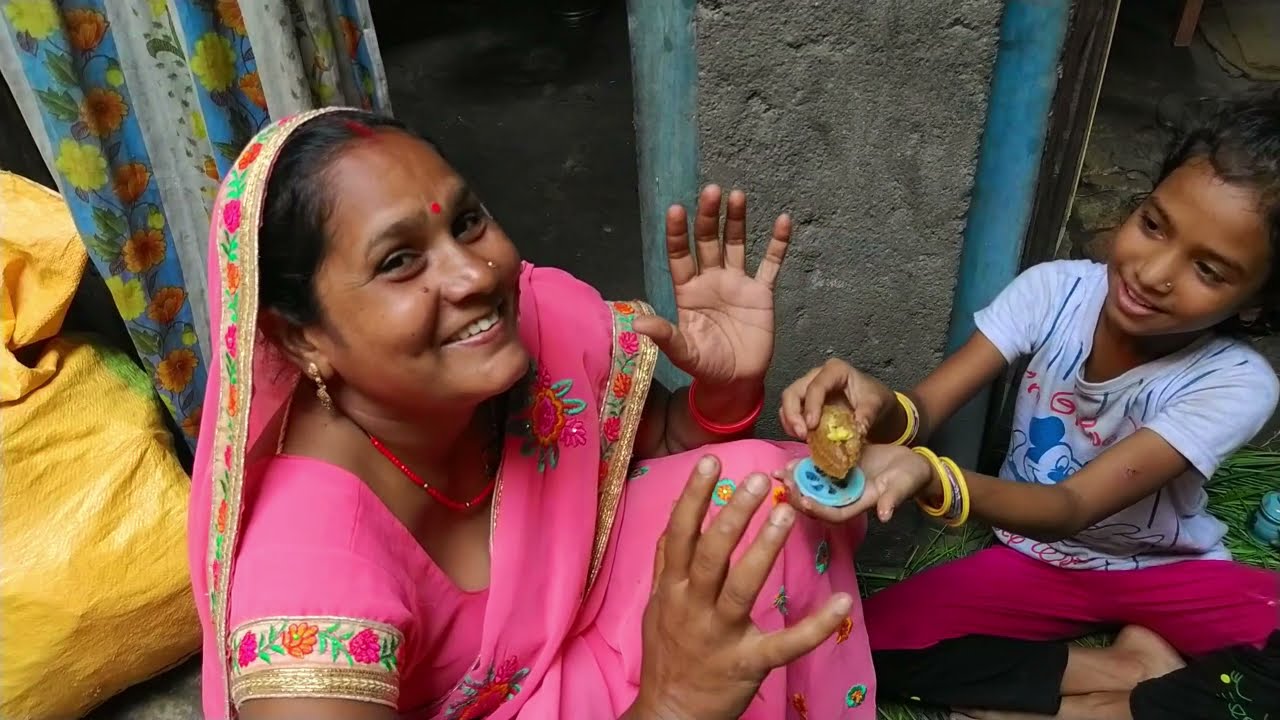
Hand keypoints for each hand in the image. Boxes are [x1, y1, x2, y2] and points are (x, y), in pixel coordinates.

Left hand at [632, 185, 790, 386]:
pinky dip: (778, 244)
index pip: (680, 256)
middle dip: (709, 217)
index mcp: (688, 291)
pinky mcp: (762, 293)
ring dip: (737, 221)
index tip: (676, 210)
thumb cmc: (706, 366)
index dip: (677, 234)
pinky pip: (771, 264)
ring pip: (736, 245)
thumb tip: (638, 325)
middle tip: (712, 190)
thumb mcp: (684, 353)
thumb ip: (665, 336)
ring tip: (736, 195)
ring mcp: (737, 284)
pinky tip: (783, 221)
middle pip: (708, 242)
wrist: (737, 381)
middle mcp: (711, 280)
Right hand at [632, 455, 850, 719]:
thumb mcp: (656, 607)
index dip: (694, 497)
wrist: (671, 714)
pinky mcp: (748, 663)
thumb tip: (674, 525)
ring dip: (764, 548)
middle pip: (711, 553)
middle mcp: (691, 607)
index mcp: (670, 590)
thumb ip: (665, 567)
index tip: (711, 462)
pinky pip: (785, 643)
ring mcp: (720, 636)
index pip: (679, 534)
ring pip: (741, 586)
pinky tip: (840, 604)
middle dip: (734, 513)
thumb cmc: (668, 656)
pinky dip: (814, 625)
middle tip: (760, 479)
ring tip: (785, 513)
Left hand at [774, 444, 933, 524]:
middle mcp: (845, 496)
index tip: (804, 501)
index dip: (819, 510)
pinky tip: (789, 462)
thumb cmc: (910, 478)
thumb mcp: (903, 486)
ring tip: (779, 473)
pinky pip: (817, 469)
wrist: (911, 463)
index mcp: (859, 505)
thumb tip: (886, 515)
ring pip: (814, 486)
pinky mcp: (838, 467)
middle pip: (818, 501)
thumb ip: (893, 499)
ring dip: (796, 481)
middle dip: (799, 494)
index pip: (835, 514)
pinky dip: (804, 467)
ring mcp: (840, 483)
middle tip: (784, 484)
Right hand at [779, 359, 895, 439]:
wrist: (875, 405)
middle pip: (793, 392)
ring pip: (788, 403)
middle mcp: (816, 376)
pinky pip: (790, 414)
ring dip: (790, 422)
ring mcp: (808, 389)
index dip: (812, 405)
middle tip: (802, 434)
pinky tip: (803, 438)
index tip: (812, 425)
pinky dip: (792, 426)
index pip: (816, 386)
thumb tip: (857, 431)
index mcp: (835, 370)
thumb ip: (867, 415)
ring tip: (802, 438)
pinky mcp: (805, 404)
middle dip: (793, 414)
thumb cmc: (874, 398)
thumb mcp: (876, 404)